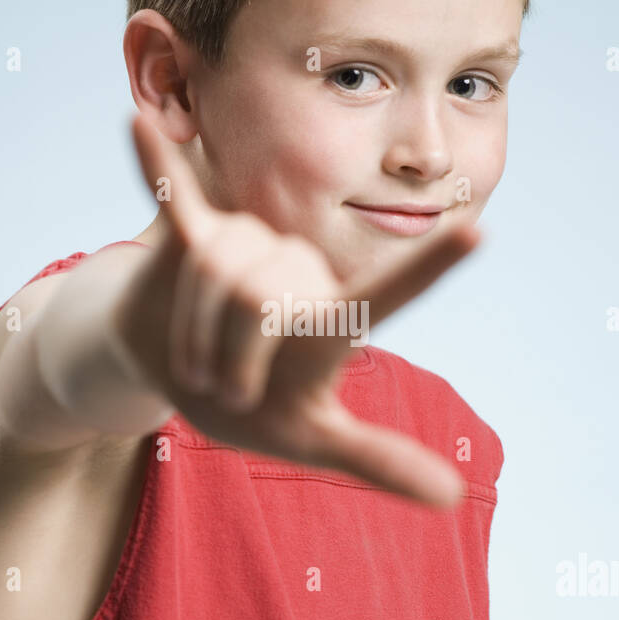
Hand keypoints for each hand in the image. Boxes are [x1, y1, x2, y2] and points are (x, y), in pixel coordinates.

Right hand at [118, 112, 482, 506]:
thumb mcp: (312, 441)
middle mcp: (300, 269)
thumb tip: (454, 498)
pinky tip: (139, 121)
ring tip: (194, 358)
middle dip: (226, 358)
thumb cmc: (253, 407)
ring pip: (212, 275)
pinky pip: (175, 196)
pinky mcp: (192, 233)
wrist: (177, 372)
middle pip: (255, 301)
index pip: (390, 295)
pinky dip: (156, 167)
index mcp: (334, 318)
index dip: (430, 270)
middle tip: (225, 387)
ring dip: (192, 334)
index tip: (479, 234)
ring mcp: (248, 246)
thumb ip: (377, 460)